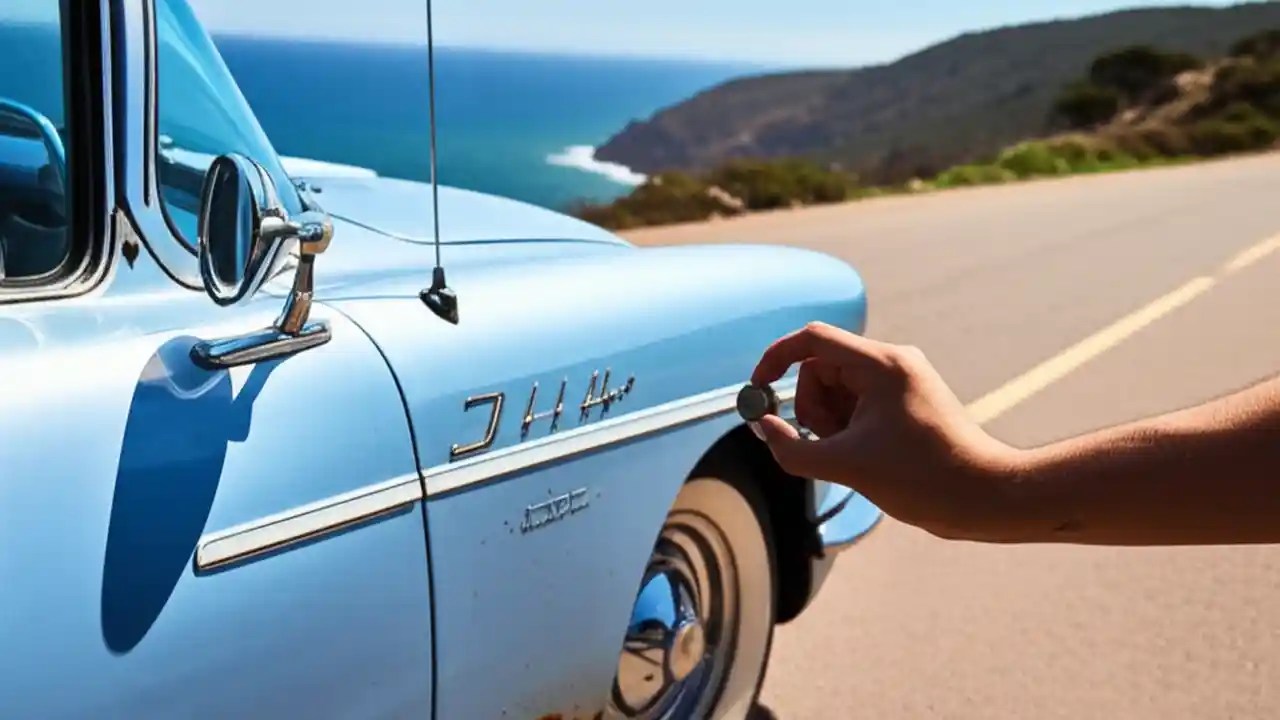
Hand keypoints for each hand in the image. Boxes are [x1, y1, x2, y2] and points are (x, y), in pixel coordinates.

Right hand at [751, 322, 1024, 540]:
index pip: (812, 339)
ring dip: (830, 421)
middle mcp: (893, 362)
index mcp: (881, 365)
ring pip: (838, 388)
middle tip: (827, 443)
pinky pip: (858, 403)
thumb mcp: (846, 466)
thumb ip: (792, 447)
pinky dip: (848, 427)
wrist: (985, 497)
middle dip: (811, 407)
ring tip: (852, 454)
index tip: (758, 390)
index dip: (775, 359)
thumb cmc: (924, 479)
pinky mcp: (907, 402)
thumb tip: (763, 427)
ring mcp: (902, 381)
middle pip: (821, 368)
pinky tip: (866, 457)